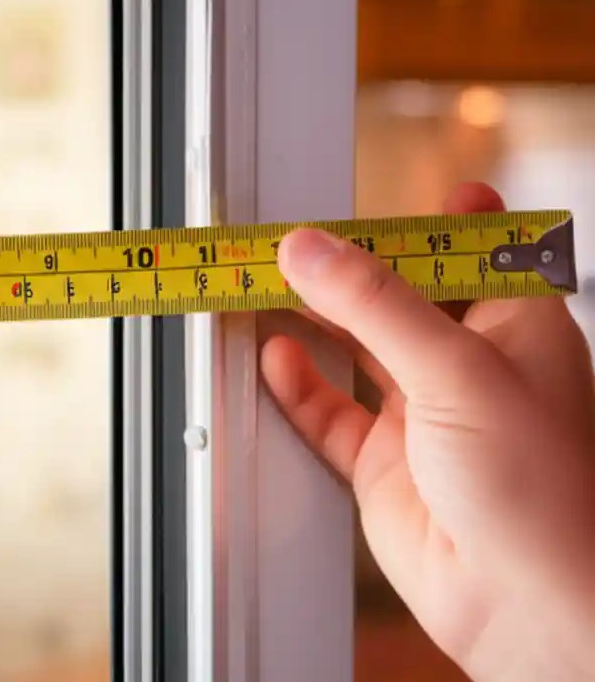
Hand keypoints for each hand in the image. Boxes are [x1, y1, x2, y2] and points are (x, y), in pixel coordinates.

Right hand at [262, 183, 594, 680]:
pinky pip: (330, 412)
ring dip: (309, 324)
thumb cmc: (543, 489)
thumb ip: (373, 304)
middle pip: (394, 297)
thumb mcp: (456, 369)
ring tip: (258, 289)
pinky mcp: (385, 463)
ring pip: (354, 352)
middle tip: (284, 243)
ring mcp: (424, 415)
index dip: (425, 220)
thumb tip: (308, 250)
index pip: (468, 250)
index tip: (366, 198)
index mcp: (516, 326)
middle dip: (342, 272)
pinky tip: (275, 360)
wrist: (527, 603)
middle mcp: (469, 366)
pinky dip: (298, 386)